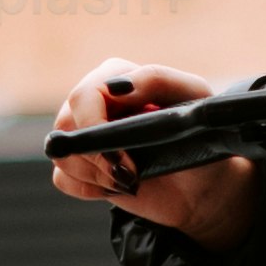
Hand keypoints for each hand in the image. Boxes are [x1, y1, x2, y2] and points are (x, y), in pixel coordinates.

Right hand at [48, 59, 263, 245]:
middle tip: (130, 174)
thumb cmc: (201, 135)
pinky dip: (90, 188)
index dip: (94, 127)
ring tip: (132, 179)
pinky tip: (119, 186)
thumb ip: (157, 80)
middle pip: (64, 126)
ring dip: (97, 175)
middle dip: (97, 158)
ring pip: (62, 154)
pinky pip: (62, 178)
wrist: (204, 185)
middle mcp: (94, 101)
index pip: (83, 96)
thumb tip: (115, 86)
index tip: (122, 155)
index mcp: (117, 76)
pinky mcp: (81, 165)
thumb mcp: (194, 99)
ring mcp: (84, 134)